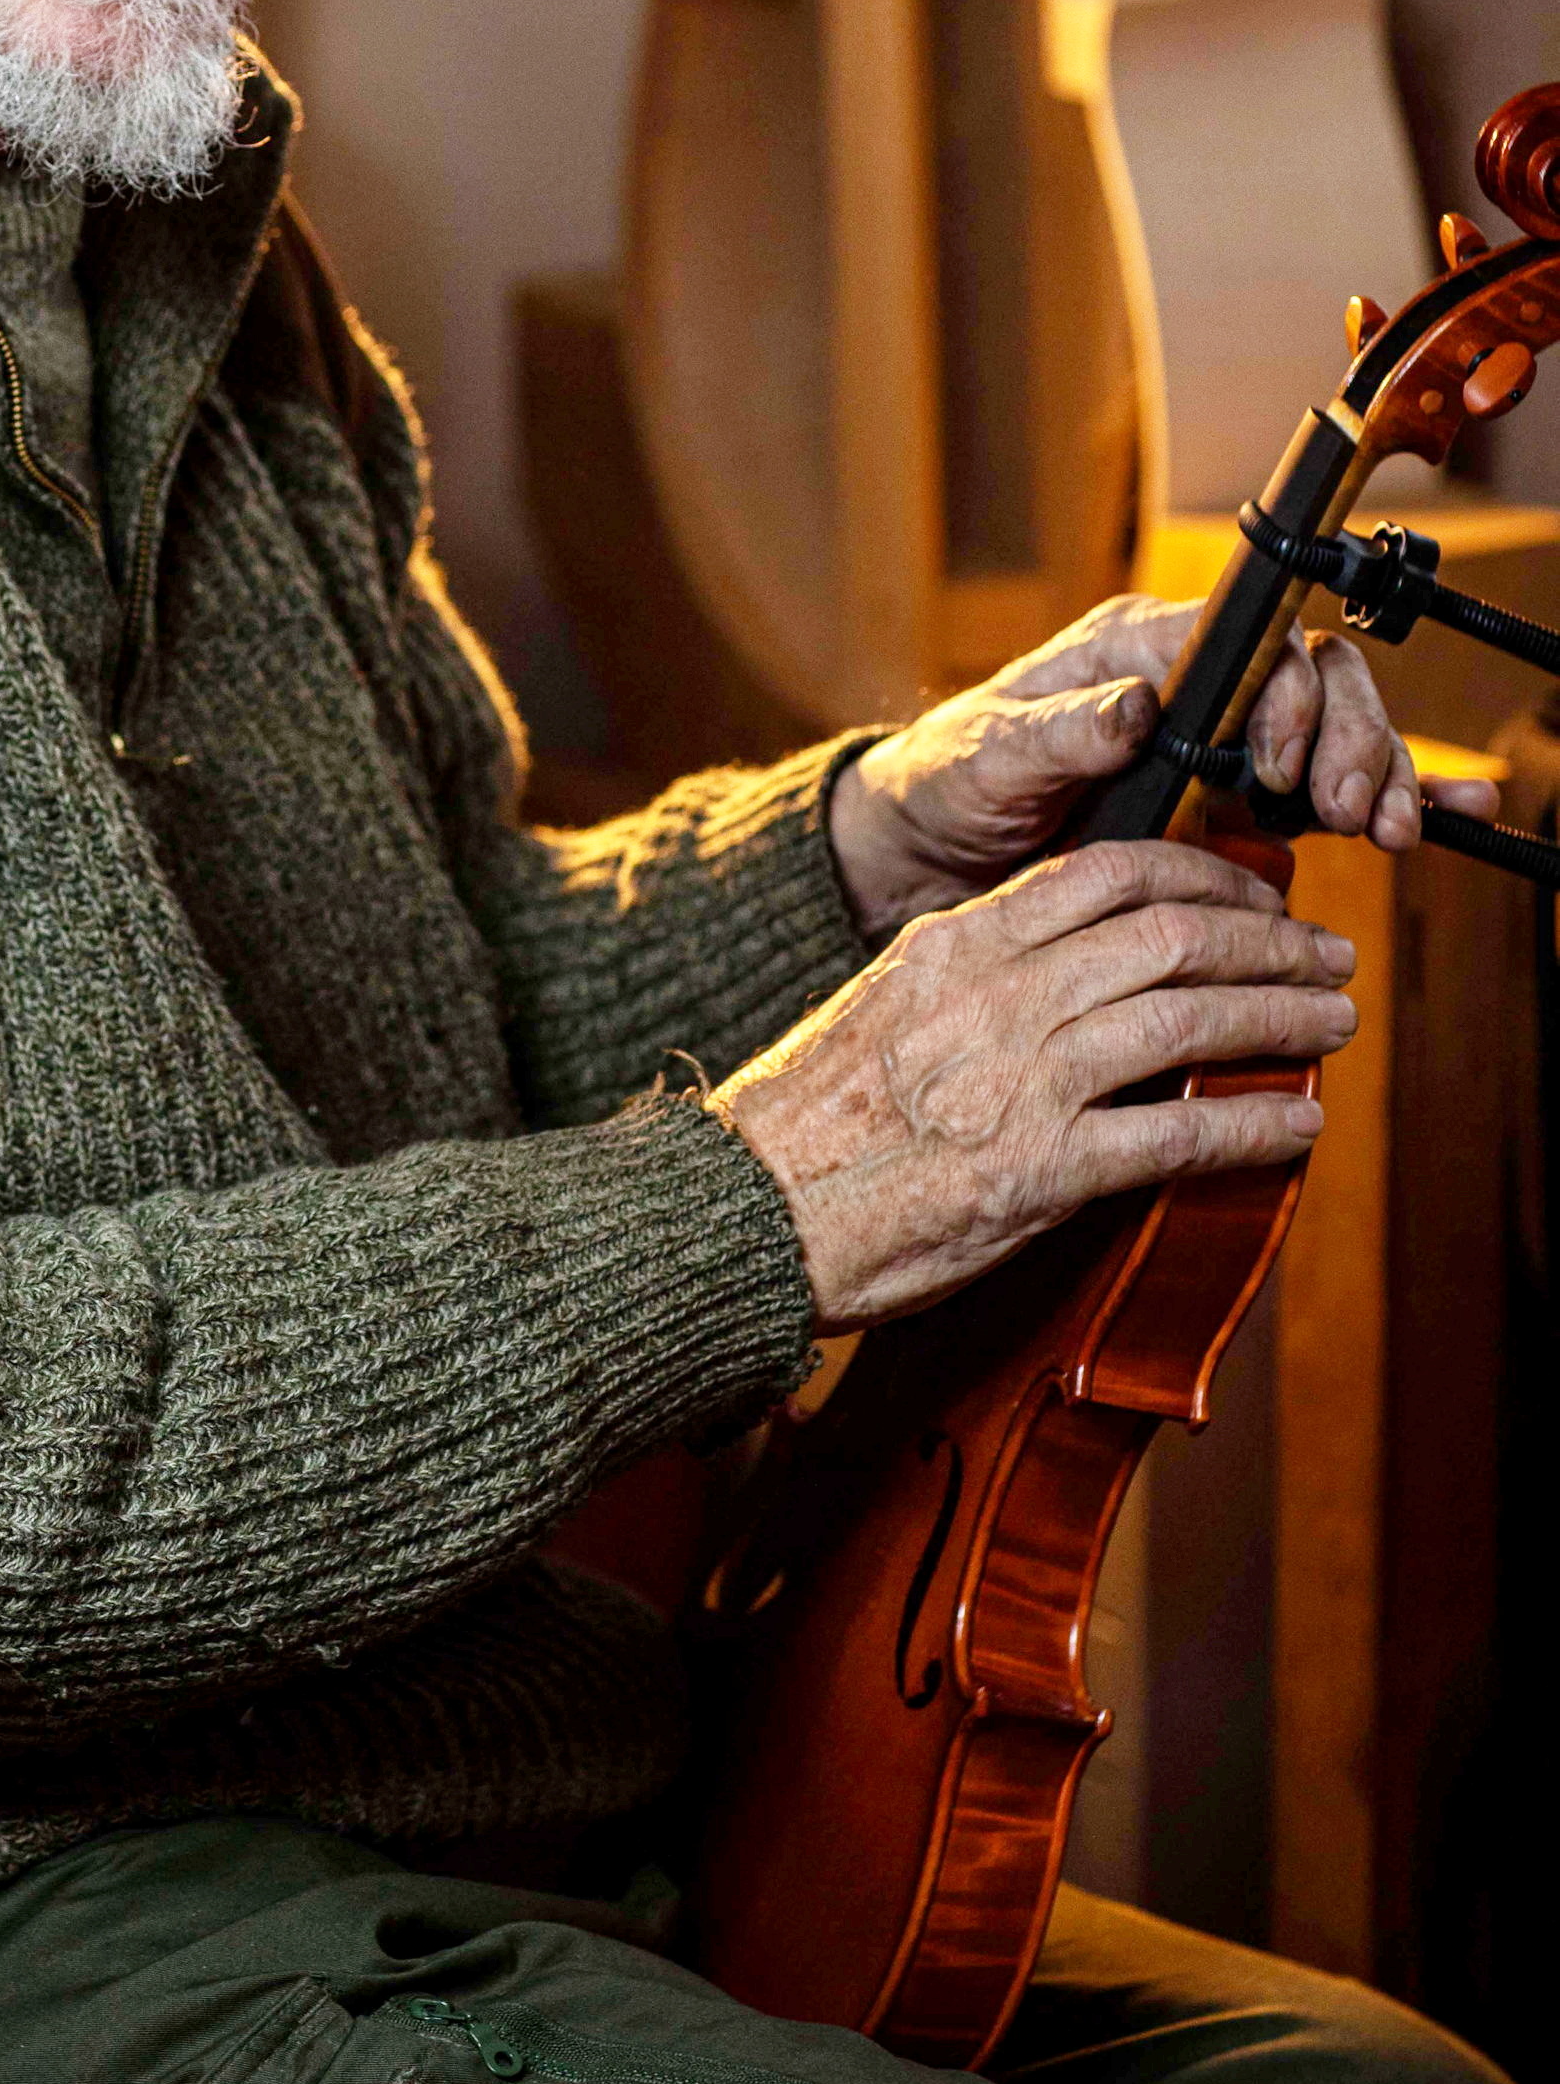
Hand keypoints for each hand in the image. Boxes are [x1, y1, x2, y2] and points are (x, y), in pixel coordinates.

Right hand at [720, 836, 1352, 1326]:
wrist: (749, 1210)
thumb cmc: (809, 1119)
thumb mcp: (887, 1003)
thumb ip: (977, 973)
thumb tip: (1071, 966)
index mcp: (957, 943)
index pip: (1107, 874)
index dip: (1203, 876)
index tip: (1253, 896)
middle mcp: (996, 995)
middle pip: (1169, 936)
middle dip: (1269, 941)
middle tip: (1326, 953)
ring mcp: (1019, 1080)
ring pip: (1188, 1019)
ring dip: (1281, 1018)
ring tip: (1334, 1022)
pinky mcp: (1036, 1172)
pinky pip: (1174, 1135)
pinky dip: (1252, 1126)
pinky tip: (1300, 1125)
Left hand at [825, 593, 1499, 940]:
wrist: (928, 852)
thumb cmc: (945, 782)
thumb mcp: (983, 755)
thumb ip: (1057, 732)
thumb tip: (1130, 707)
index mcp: (1134, 652)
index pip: (1249, 642)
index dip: (1286, 694)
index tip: (1283, 764)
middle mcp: (1191, 687)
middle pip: (1312, 679)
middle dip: (1348, 737)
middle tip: (1349, 810)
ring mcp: (1218, 746)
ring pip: (1334, 733)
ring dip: (1376, 773)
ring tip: (1387, 830)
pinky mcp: (1229, 806)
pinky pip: (1324, 790)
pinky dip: (1384, 798)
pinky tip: (1435, 819)